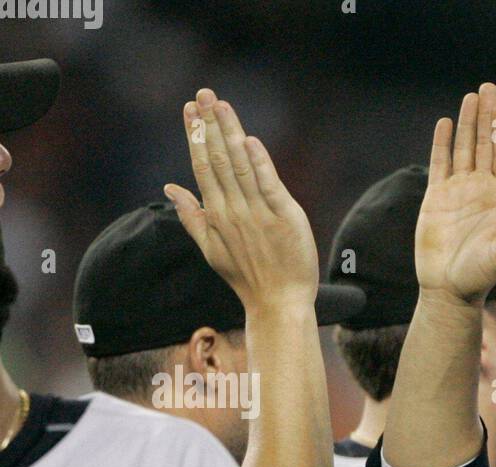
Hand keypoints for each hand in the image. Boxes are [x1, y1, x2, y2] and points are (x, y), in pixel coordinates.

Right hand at [166, 89, 318, 310]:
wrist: (279, 303)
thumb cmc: (248, 277)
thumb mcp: (211, 249)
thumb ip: (191, 217)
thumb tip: (170, 187)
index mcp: (216, 214)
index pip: (202, 166)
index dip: (195, 135)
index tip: (190, 109)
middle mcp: (234, 210)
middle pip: (218, 159)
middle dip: (209, 124)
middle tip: (203, 94)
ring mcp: (259, 213)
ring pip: (240, 166)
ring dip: (230, 133)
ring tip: (221, 105)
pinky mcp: (284, 218)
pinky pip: (269, 185)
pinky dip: (259, 162)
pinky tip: (250, 140)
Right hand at [414, 83, 495, 302]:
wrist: (449, 290)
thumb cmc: (482, 275)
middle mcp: (482, 190)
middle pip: (485, 145)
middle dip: (487, 117)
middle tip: (487, 87)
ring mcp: (458, 192)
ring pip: (463, 149)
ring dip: (467, 124)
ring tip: (470, 97)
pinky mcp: (436, 198)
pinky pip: (440, 163)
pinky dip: (441, 143)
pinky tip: (444, 123)